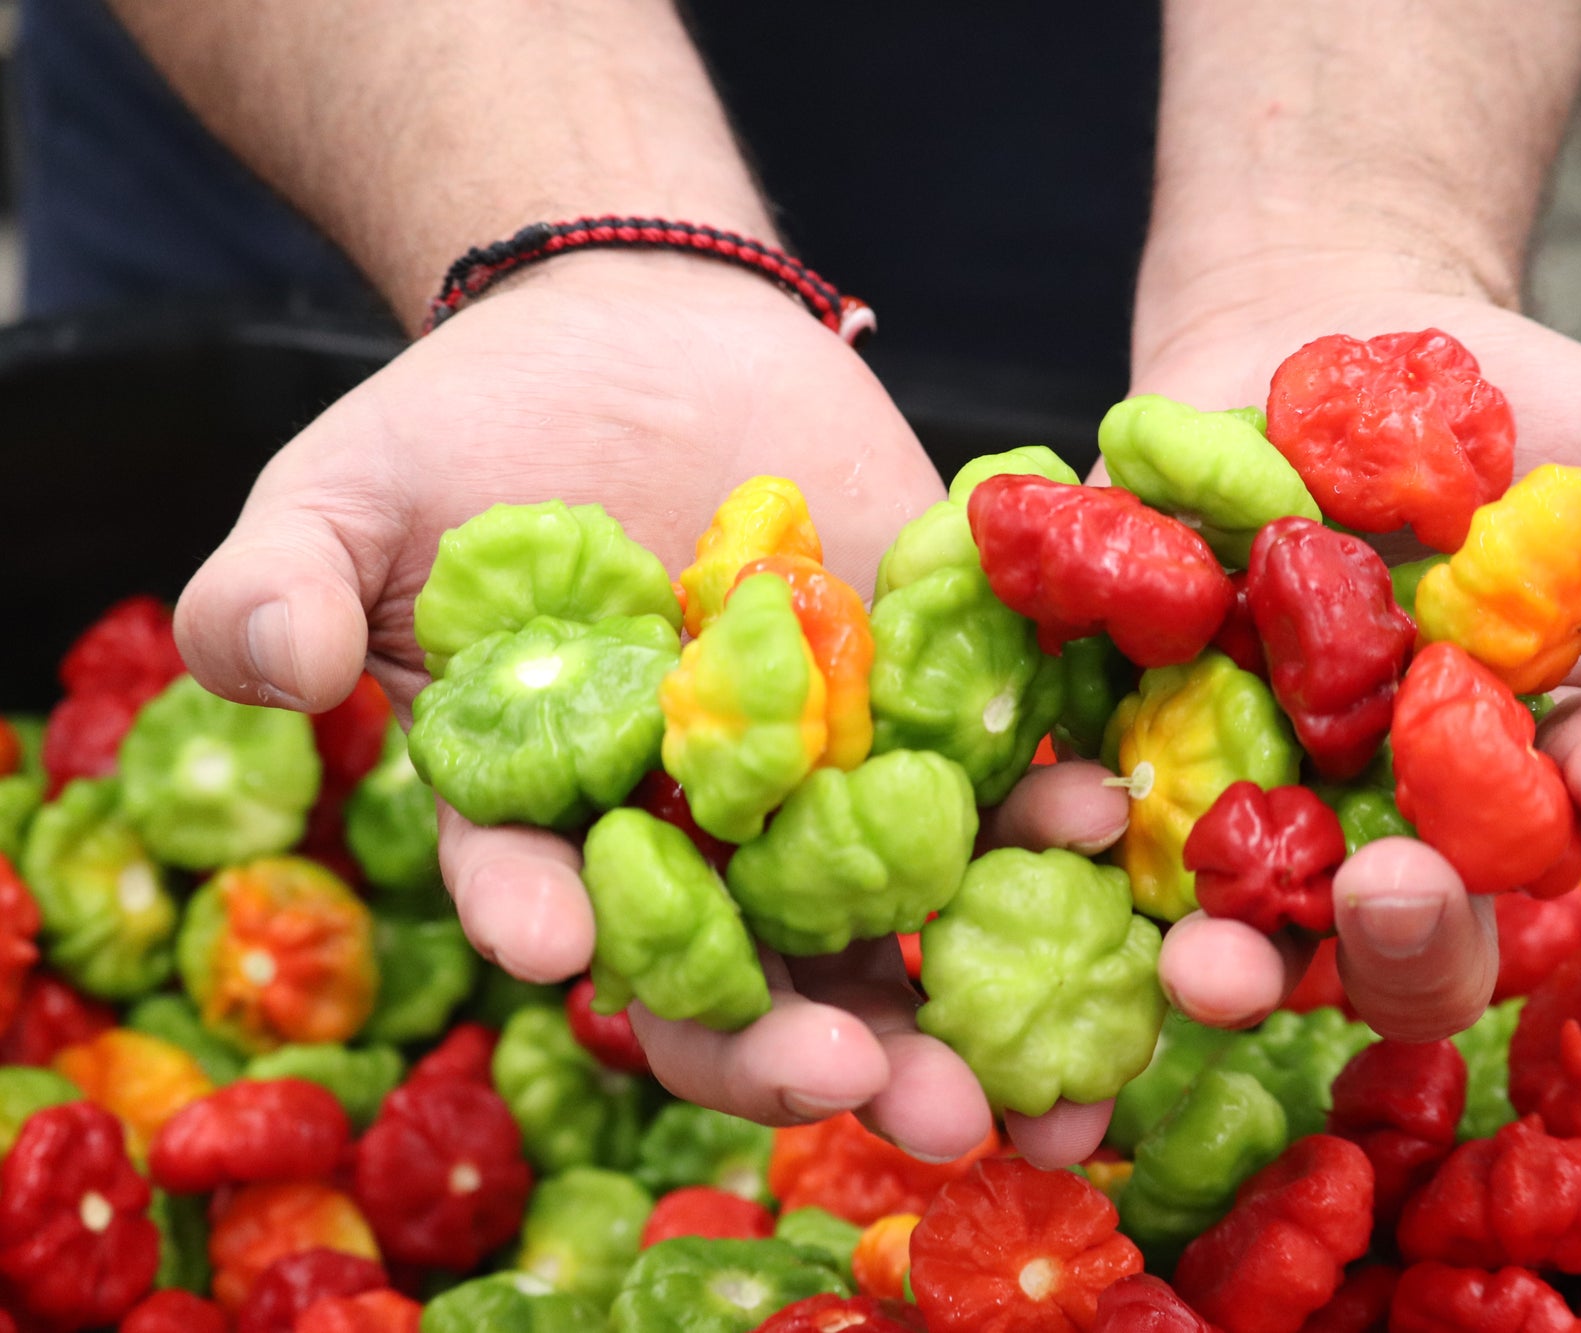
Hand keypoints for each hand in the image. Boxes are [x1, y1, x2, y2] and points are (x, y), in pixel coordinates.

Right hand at [170, 250, 1091, 1163]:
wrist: (638, 330)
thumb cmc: (471, 432)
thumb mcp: (345, 495)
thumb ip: (278, 584)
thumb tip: (261, 666)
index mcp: (553, 819)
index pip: (549, 899)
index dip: (552, 924)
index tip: (569, 950)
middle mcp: (696, 831)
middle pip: (751, 965)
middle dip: (804, 1040)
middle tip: (870, 1091)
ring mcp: (824, 774)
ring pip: (893, 914)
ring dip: (966, 996)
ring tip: (1039, 1076)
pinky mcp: (926, 697)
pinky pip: (991, 767)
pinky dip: (1043, 806)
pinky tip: (1090, 830)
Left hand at [1121, 251, 1580, 1043]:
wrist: (1323, 323)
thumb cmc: (1508, 411)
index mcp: (1514, 778)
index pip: (1559, 837)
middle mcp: (1380, 810)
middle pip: (1395, 922)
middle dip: (1402, 931)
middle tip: (1393, 897)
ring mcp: (1248, 782)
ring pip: (1239, 908)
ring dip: (1231, 952)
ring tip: (1214, 965)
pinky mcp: (1127, 731)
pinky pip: (1096, 801)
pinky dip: (1083, 823)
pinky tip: (1078, 822)